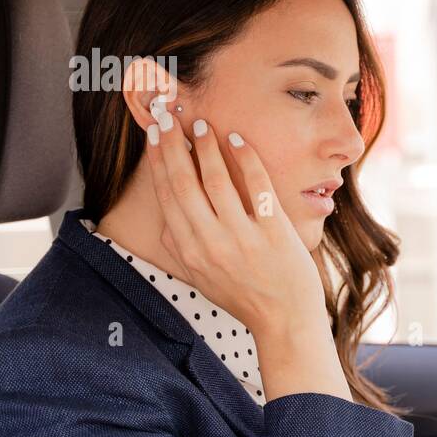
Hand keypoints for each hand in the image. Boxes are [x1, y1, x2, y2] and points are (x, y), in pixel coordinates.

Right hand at [145, 110, 325, 338]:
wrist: (285, 321)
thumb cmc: (243, 296)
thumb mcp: (201, 278)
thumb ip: (181, 248)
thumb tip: (166, 219)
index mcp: (189, 252)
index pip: (167, 196)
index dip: (157, 161)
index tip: (152, 133)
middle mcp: (210, 243)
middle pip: (183, 183)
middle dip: (172, 145)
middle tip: (168, 115)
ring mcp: (241, 237)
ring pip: (216, 180)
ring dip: (205, 147)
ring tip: (201, 124)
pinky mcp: (273, 233)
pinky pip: (257, 186)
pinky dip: (245, 159)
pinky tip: (237, 139)